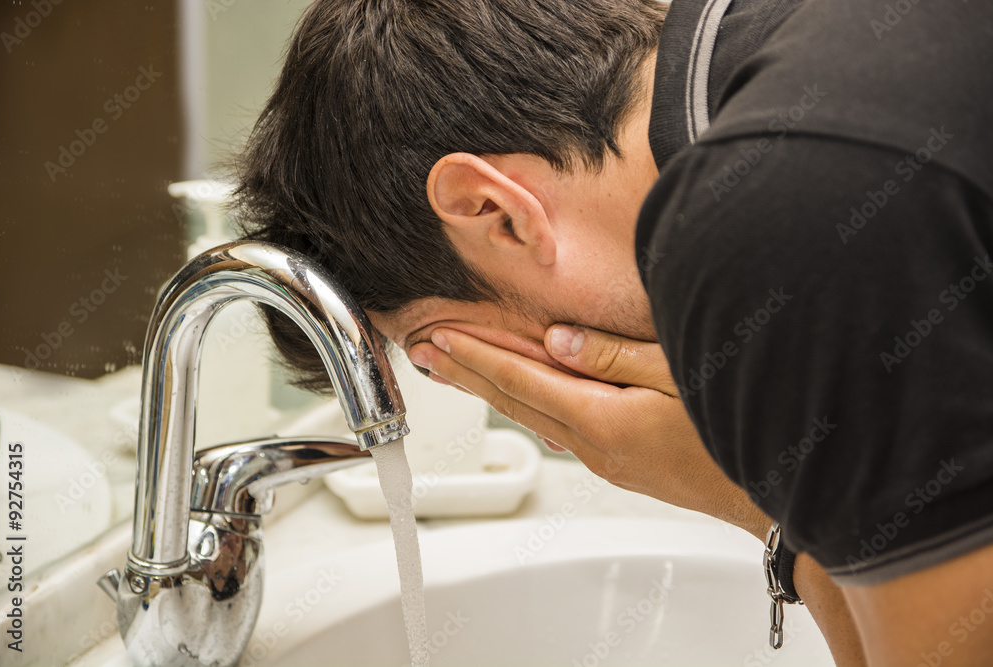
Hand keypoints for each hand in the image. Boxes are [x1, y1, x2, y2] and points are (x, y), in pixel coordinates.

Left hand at [408, 324, 769, 537]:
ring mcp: (603, 458)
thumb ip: (613, 356)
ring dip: (491, 387)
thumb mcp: (678, 376)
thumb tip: (556, 341)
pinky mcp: (617, 461)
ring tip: (457, 367)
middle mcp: (591, 444)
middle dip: (466, 373)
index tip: (439, 339)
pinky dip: (527, 400)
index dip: (476, 356)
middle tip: (424, 351)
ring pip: (532, 413)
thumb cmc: (732, 429)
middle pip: (514, 400)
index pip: (520, 379)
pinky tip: (519, 392)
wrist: (766, 496)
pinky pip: (558, 424)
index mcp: (601, 418)